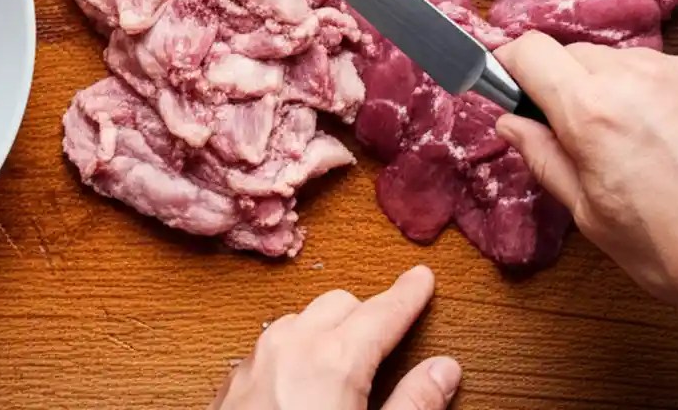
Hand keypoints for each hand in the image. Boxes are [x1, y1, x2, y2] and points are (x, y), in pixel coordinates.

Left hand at [210, 266, 459, 409]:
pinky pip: (269, 346)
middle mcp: (290, 348)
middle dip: (367, 312)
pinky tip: (302, 377)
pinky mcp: (232, 384)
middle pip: (339, 304)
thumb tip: (444, 370)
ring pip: (299, 320)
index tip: (422, 280)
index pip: (382, 311)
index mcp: (334, 360)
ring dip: (326, 327)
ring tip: (349, 354)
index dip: (408, 295)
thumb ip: (413, 406)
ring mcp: (255, 363)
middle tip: (392, 330)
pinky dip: (293, 348)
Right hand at [494, 33, 677, 375]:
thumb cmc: (674, 251)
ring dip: (621, 89)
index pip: (531, 50)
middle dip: (570, 86)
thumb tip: (512, 122)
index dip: (513, 65)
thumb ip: (543, 156)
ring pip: (629, 61)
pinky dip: (671, 93)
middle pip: (578, 55)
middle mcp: (641, 79)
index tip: (512, 81)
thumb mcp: (587, 213)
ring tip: (642, 141)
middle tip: (583, 133)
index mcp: (593, 114)